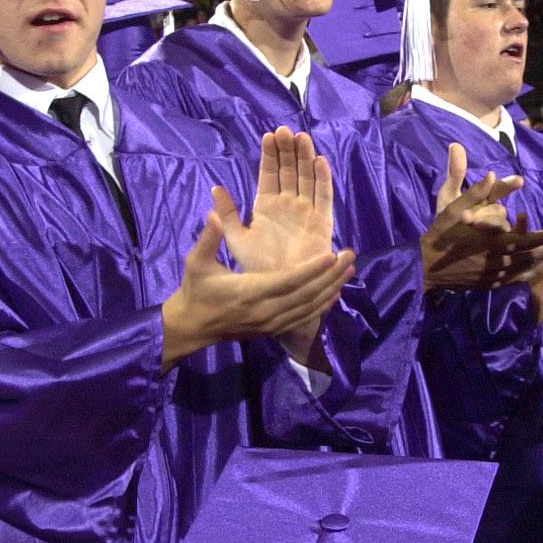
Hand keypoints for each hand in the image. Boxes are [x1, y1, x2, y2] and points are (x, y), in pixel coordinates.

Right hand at [160, 211, 356, 368]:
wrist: (192, 326)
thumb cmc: (195, 290)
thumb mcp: (197, 262)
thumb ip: (210, 238)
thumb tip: (215, 212)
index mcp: (249, 292)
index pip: (288, 281)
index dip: (312, 269)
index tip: (331, 255)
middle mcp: (265, 311)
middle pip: (307, 294)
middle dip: (331, 276)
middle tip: (350, 257)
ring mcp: (272, 323)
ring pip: (310, 307)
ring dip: (332, 288)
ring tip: (350, 270)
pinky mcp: (274, 329)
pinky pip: (304, 317)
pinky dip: (322, 305)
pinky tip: (336, 292)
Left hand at [221, 128, 335, 274]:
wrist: (280, 290)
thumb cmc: (257, 266)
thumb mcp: (237, 238)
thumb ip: (228, 214)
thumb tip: (215, 188)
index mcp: (267, 206)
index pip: (269, 174)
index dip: (270, 156)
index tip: (268, 136)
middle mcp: (288, 205)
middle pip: (290, 171)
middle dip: (288, 150)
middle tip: (285, 130)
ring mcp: (306, 212)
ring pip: (307, 178)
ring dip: (305, 158)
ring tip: (301, 137)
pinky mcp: (322, 222)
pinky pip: (324, 197)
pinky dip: (323, 180)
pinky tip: (320, 162)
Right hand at [422, 142, 542, 289]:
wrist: (424, 268)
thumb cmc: (439, 236)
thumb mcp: (453, 210)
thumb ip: (475, 193)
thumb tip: (492, 175)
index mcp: (495, 241)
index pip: (531, 239)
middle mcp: (499, 260)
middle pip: (534, 255)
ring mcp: (494, 275)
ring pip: (526, 269)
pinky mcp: (488, 283)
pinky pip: (515, 280)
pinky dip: (529, 275)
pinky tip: (538, 271)